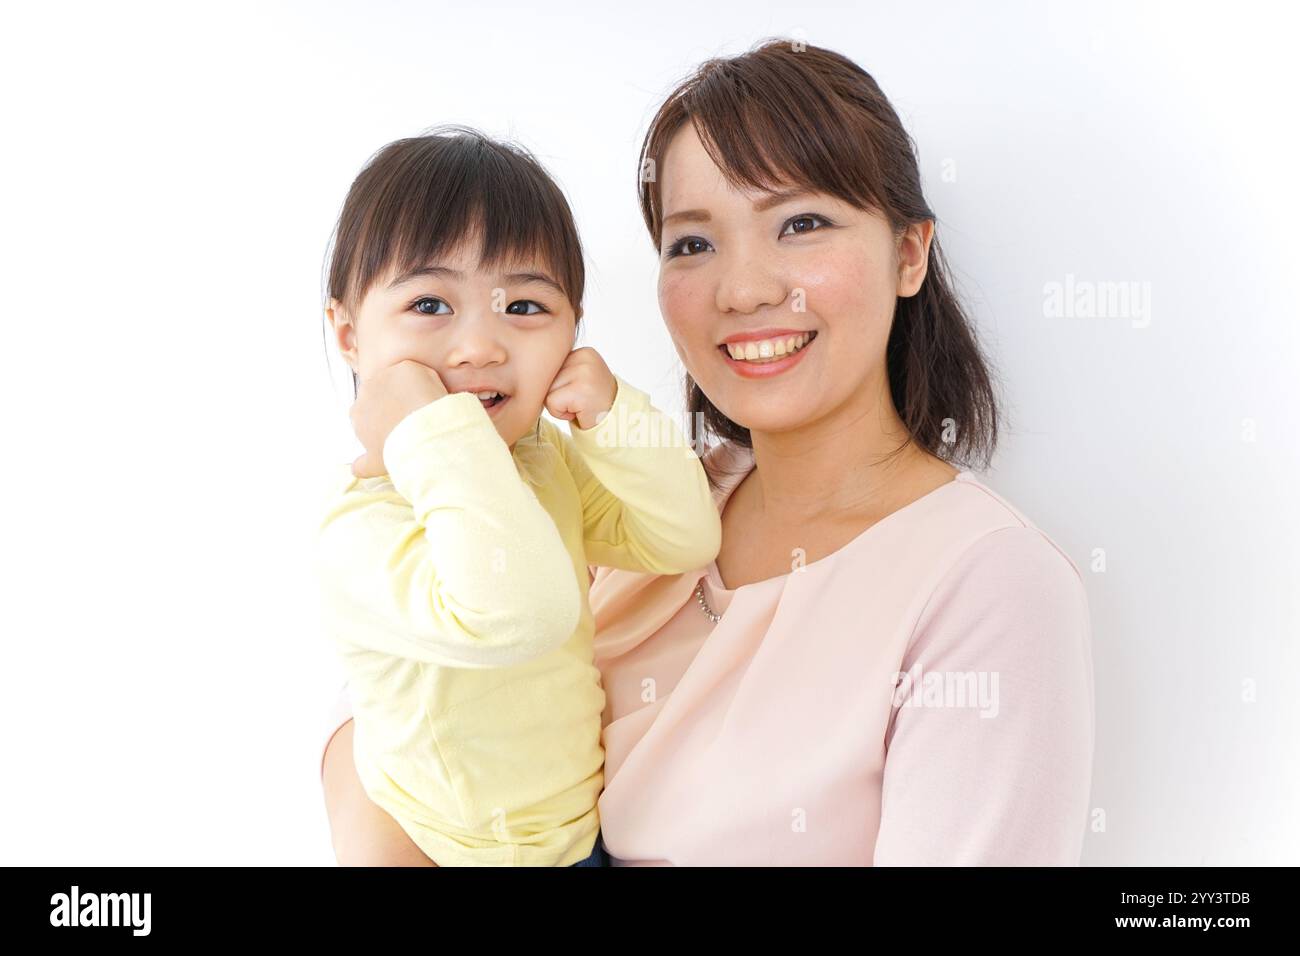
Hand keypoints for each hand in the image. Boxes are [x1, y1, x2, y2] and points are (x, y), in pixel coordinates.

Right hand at [350, 360, 448, 477]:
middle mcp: (365, 392)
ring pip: (400, 381)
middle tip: (415, 417)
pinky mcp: (405, 367)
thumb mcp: (375, 464)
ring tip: (426, 408)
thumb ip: (362, 466)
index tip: (400, 427)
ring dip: (410, 390)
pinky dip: (425, 380)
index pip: (369, 412)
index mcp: (357, 414)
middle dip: (396, 402)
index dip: (386, 418)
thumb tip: (354, 470)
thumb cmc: (398, 451)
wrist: (420, 435)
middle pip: (383, 393)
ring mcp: (384, 376)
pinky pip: (416, 371)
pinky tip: (432, 395)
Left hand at [544, 347, 616, 430]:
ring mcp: (584, 373)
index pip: (551, 365)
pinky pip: (551, 403)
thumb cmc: (593, 403)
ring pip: (547, 390)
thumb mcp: (579, 377)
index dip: (559, 384)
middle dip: (557, 393)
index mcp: (584, 351)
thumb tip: (529, 371)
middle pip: (547, 377)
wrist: (616, 423)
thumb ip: (561, 370)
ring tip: (578, 405)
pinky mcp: (580, 390)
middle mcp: (585, 357)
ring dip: (558, 404)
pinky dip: (561, 413)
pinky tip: (578, 412)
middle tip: (578, 400)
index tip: (578, 391)